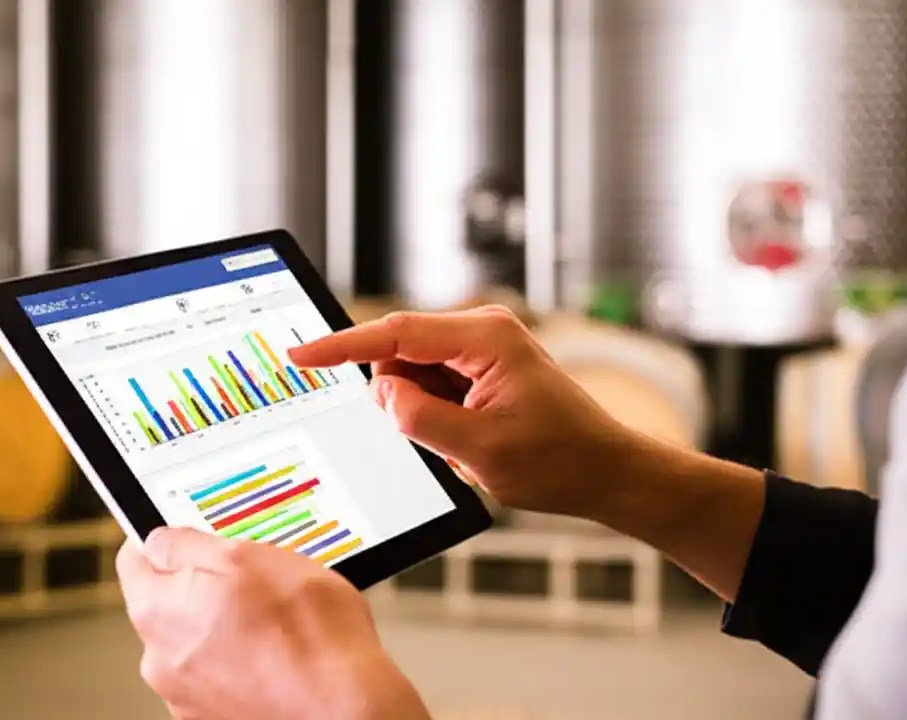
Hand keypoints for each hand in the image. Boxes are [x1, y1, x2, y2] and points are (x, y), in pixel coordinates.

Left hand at [117, 528, 428, 719]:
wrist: (347, 708)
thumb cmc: (310, 636)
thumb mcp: (249, 555)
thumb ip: (189, 544)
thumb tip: (160, 539)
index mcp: (157, 610)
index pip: (135, 557)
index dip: (166, 539)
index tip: (191, 536)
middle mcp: (159, 658)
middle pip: (168, 600)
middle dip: (205, 585)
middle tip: (254, 578)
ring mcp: (185, 693)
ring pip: (197, 637)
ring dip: (225, 624)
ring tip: (276, 623)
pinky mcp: (211, 716)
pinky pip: (218, 672)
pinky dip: (240, 661)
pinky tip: (278, 654)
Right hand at [291, 306, 767, 600]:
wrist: (606, 472)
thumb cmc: (558, 461)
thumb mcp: (478, 449)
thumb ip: (417, 416)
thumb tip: (382, 393)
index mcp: (485, 338)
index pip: (395, 334)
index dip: (341, 346)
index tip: (300, 356)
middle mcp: (482, 332)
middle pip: (401, 355)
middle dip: (399, 399)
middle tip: (440, 439)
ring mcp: (481, 349)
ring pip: (413, 374)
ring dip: (420, 412)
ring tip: (466, 442)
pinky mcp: (480, 369)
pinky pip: (431, 386)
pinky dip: (433, 415)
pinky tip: (466, 438)